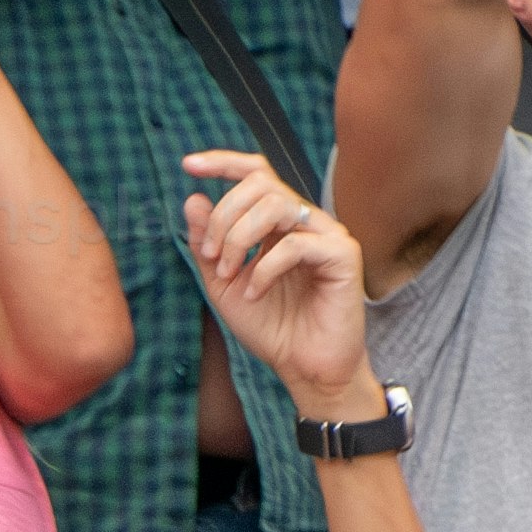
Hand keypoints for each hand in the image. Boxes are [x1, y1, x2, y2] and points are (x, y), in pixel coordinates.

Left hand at [178, 146, 373, 399]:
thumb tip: (192, 199)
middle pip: (260, 184)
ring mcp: (327, 234)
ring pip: (277, 204)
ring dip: (239, 237)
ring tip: (228, 274)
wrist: (305, 368)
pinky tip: (257, 293)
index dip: (223, 162)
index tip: (188, 166)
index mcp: (279, 222)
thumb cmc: (271, 328)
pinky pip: (296, 244)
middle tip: (210, 258)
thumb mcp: (223, 285)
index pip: (256, 174)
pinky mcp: (343, 256)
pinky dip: (265, 268)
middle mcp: (305, 220)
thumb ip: (206, 245)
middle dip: (224, 217)